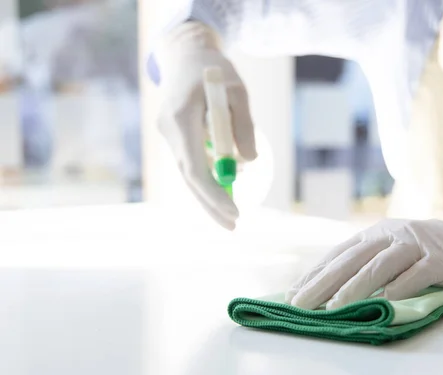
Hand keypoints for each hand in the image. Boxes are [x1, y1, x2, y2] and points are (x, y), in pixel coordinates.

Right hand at [154, 22, 255, 229]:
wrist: (186, 54)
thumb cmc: (215, 70)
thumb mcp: (238, 92)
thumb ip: (244, 126)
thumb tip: (249, 162)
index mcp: (180, 118)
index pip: (194, 167)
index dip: (212, 193)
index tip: (234, 211)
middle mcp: (169, 130)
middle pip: (188, 177)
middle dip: (210, 205)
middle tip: (233, 227)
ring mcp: (168, 134)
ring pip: (188, 173)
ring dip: (208, 197)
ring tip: (231, 218)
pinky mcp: (174, 136)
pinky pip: (190, 163)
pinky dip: (206, 181)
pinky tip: (222, 196)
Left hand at [286, 195, 442, 309]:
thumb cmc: (435, 253)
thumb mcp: (399, 252)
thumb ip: (372, 265)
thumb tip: (334, 292)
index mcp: (378, 233)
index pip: (339, 254)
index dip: (315, 275)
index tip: (292, 296)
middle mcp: (393, 234)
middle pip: (352, 260)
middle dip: (323, 283)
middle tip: (300, 305)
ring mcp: (417, 243)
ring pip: (379, 266)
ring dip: (354, 288)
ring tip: (333, 308)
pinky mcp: (441, 257)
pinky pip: (416, 273)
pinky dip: (399, 287)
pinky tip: (385, 303)